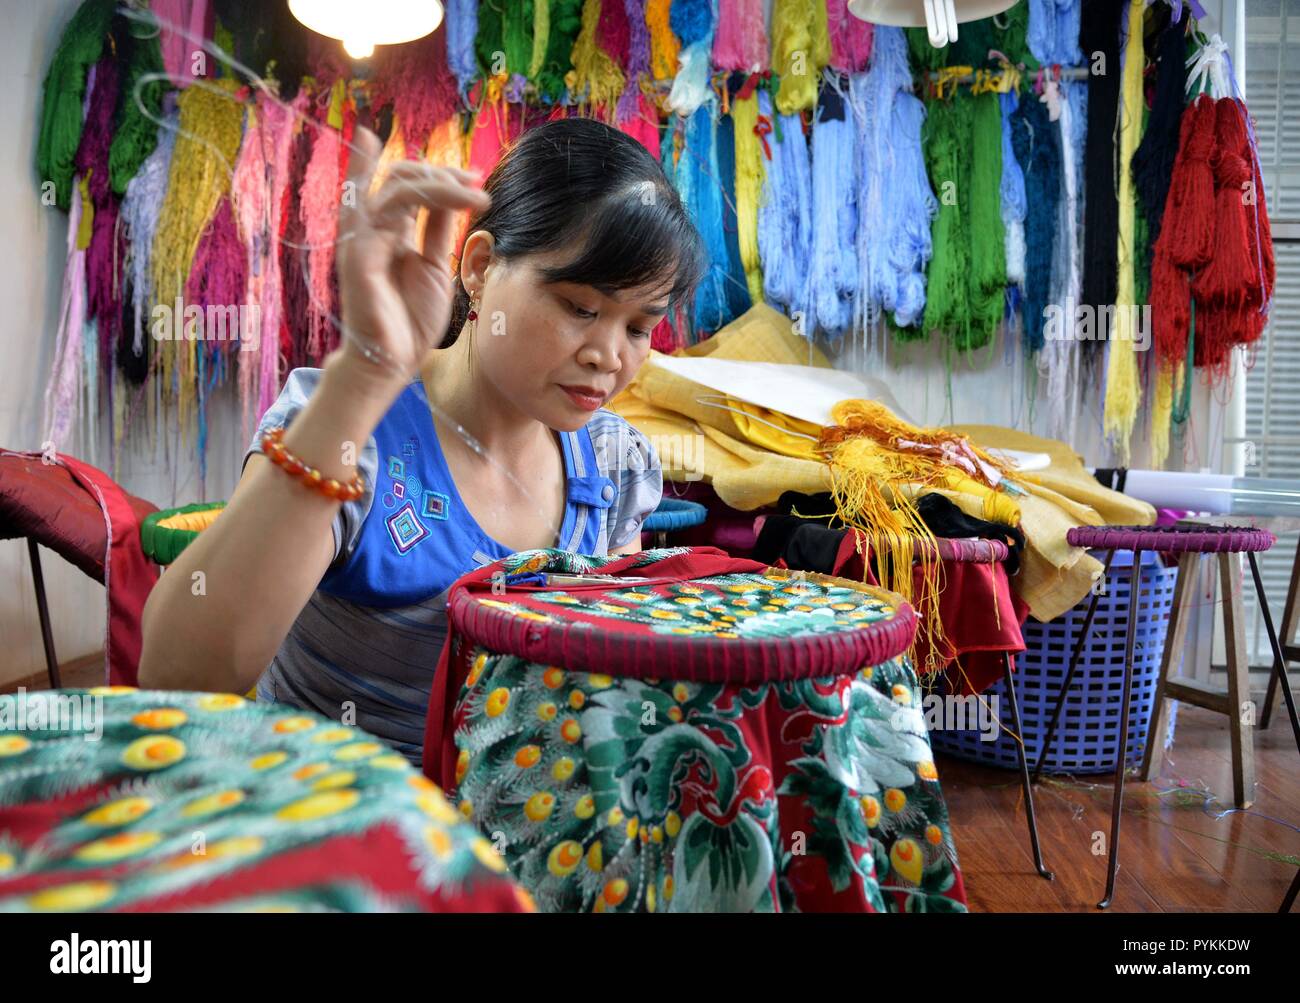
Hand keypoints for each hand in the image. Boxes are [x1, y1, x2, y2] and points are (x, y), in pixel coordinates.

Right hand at [333, 126, 490, 392]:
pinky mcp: (356, 250)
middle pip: (405, 177)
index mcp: (394, 231)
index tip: (476, 181)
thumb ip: (438, 230)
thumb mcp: (435, 266)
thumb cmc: (412, 319)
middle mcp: (376, 228)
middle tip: (476, 186)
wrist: (394, 360)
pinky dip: (367, 170)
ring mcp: (363, 236)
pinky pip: (363, 203)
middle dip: (444, 175)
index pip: (412, 185)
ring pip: (398, 186)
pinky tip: (373, 142)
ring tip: (473, 195)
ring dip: (439, 183)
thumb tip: (454, 196)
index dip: (444, 177)